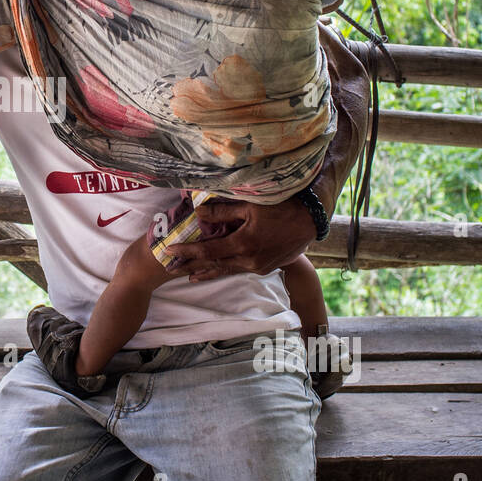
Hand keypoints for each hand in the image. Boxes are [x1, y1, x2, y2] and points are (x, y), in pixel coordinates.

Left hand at [165, 197, 314, 280]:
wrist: (311, 220)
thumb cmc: (282, 207)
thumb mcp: (250, 205)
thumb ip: (223, 211)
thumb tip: (199, 214)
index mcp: (243, 245)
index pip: (208, 251)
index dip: (188, 251)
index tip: (170, 250)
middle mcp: (249, 260)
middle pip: (214, 265)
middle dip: (191, 266)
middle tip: (170, 268)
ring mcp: (258, 266)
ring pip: (226, 270)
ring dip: (207, 271)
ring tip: (190, 275)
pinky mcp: (265, 267)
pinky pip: (239, 269)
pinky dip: (224, 269)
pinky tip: (217, 270)